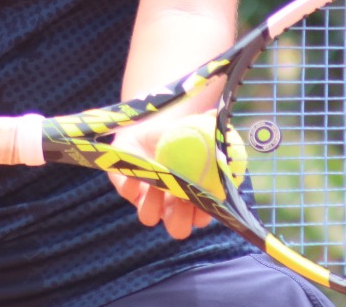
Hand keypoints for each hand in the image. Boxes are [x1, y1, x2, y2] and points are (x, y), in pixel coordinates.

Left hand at [107, 120, 213, 239]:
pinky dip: (132, 185)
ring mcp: (147, 200)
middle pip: (177, 229)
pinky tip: (137, 173)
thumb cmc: (177, 135)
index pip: (202, 218)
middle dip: (180, 217)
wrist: (147, 128)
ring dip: (154, 204)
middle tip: (180, 196)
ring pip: (149, 217)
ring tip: (158, 183)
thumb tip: (217, 116)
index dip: (204, 213)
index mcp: (191, 199)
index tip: (205, 197)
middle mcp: (169, 206)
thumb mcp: (194, 130)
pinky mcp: (127, 187)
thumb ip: (209, 127)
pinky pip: (128, 193)